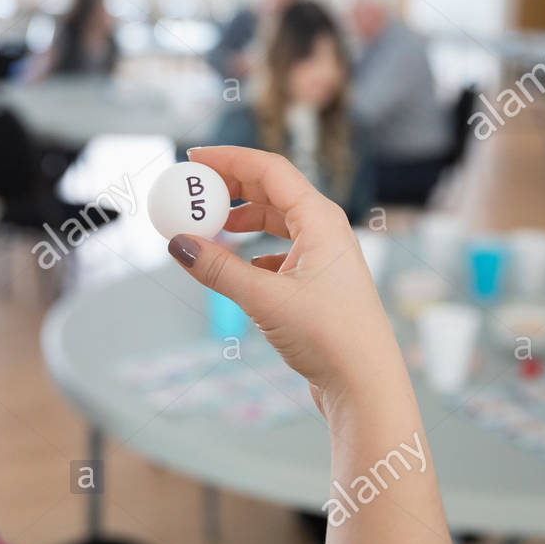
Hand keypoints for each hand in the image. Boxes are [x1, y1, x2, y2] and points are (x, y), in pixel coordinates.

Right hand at [167, 146, 406, 422]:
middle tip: (194, 190)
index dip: (229, 159)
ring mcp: (324, 256)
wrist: (365, 385)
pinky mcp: (319, 283)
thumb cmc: (328, 337)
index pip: (270, 170)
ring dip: (242, 219)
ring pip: (276, 221)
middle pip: (272, 190)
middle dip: (232, 186)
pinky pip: (281, 251)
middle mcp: (326, 231)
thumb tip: (178, 244)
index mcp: (320, 220)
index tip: (193, 158)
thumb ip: (218, 269)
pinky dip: (254, 250)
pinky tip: (237, 267)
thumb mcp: (264, 299)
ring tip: (209, 226)